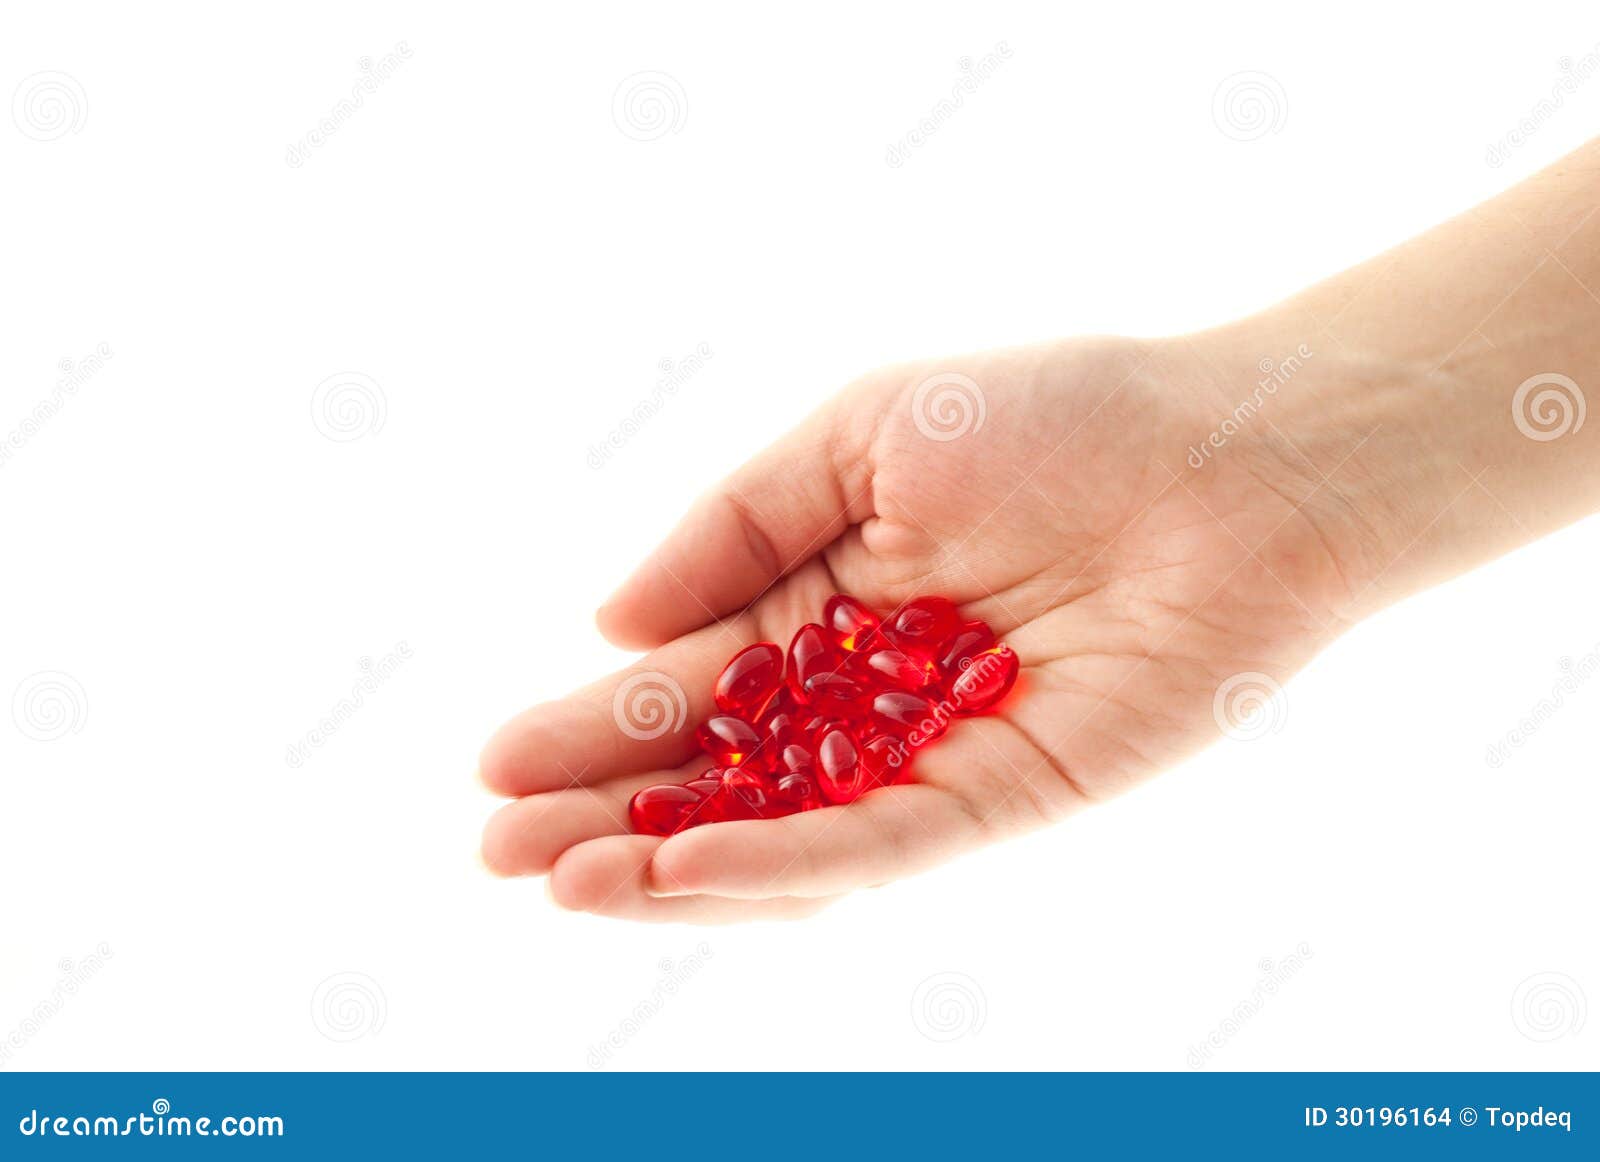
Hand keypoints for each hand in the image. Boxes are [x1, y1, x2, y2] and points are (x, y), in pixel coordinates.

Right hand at [478, 332, 1360, 921]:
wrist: (1226, 459)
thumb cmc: (1054, 419)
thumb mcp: (856, 437)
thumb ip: (734, 528)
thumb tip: (613, 622)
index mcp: (825, 604)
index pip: (690, 684)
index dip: (594, 724)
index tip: (494, 763)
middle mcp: (864, 698)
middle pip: (717, 775)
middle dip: (607, 814)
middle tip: (498, 848)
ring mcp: (927, 758)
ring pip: (782, 834)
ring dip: (671, 864)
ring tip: (563, 884)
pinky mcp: (1000, 800)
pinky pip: (878, 845)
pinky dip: (782, 863)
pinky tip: (686, 867)